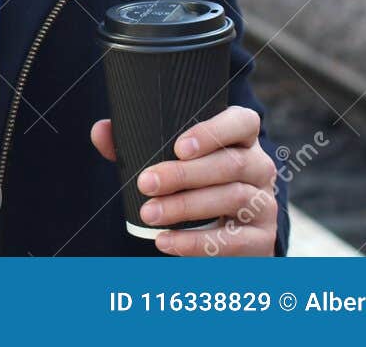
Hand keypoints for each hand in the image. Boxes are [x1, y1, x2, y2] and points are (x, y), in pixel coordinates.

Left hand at [91, 105, 278, 255]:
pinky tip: (165, 240)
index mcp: (241, 140)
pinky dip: (195, 242)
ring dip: (186, 207)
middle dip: (184, 174)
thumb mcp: (172, 162)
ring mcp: (264, 203)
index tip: (178, 147)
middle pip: (230, 164)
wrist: (230, 236)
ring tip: (149, 214)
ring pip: (231, 199)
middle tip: (146, 183)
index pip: (242, 122)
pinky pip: (232, 240)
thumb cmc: (196, 185)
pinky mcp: (262, 239)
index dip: (214, 131)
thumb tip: (101, 131)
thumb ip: (137, 144)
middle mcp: (260, 167)